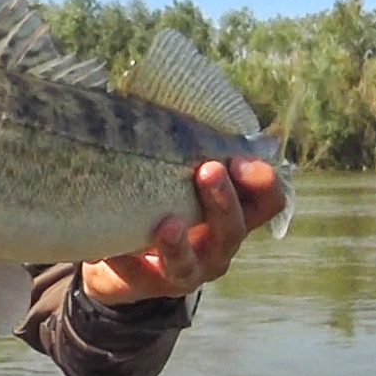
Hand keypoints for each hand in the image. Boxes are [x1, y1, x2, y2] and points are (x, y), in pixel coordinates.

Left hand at [80, 156, 284, 307]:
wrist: (119, 261)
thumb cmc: (156, 202)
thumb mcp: (176, 175)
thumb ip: (185, 146)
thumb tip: (172, 88)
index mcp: (232, 216)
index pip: (267, 202)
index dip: (262, 182)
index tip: (239, 159)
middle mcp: (217, 247)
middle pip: (234, 230)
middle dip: (223, 200)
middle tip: (207, 169)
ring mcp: (187, 272)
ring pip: (192, 264)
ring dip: (180, 243)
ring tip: (166, 224)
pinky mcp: (149, 287)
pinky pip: (138, 275)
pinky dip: (124, 258)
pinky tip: (108, 248)